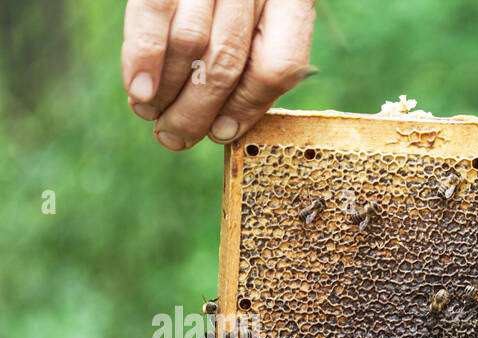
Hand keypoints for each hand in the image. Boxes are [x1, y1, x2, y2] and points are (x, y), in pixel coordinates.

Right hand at [121, 0, 316, 150]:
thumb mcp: (264, 19)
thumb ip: (256, 60)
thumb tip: (224, 126)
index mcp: (292, 1)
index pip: (278, 67)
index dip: (247, 108)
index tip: (221, 134)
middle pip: (228, 61)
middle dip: (197, 110)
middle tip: (175, 137)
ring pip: (190, 43)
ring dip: (168, 90)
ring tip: (151, 114)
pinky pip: (153, 11)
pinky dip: (142, 56)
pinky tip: (139, 90)